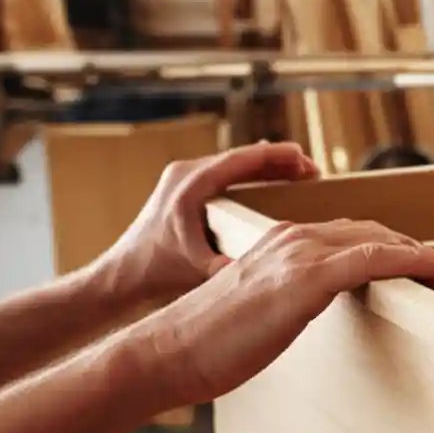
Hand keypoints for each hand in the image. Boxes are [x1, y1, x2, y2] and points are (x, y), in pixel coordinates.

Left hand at [97, 142, 318, 301]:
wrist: (121, 275)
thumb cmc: (155, 270)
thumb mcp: (197, 268)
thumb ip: (228, 267)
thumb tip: (265, 274)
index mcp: (191, 184)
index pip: (242, 160)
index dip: (277, 157)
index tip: (305, 158)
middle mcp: (186, 174)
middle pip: (242, 158)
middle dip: (279, 162)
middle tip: (312, 169)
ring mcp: (184, 181)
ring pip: (235, 166)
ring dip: (267, 169)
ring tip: (300, 174)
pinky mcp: (185, 191)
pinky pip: (226, 176)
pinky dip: (251, 178)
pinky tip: (272, 186)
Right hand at [131, 219, 433, 408]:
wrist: (166, 355)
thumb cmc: (206, 347)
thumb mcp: (256, 318)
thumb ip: (285, 308)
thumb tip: (305, 325)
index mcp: (279, 246)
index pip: (349, 237)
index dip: (390, 251)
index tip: (420, 276)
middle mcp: (291, 240)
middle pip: (371, 234)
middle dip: (413, 253)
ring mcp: (297, 255)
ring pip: (378, 241)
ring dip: (421, 258)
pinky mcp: (304, 280)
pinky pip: (374, 259)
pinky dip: (413, 259)